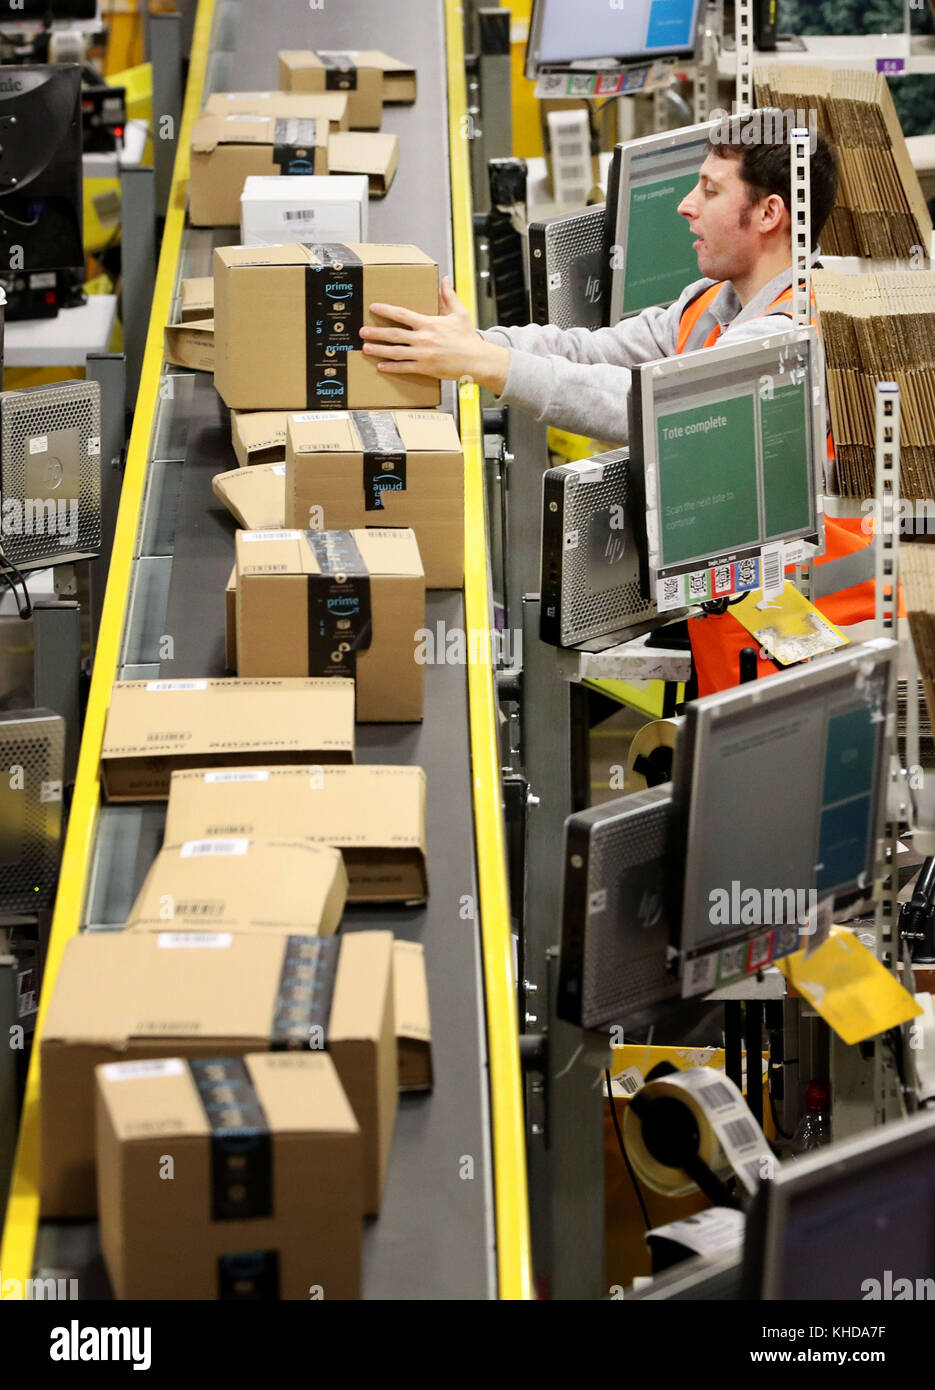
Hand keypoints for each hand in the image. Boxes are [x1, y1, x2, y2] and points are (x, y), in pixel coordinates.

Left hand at [360, 275, 509, 394]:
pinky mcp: (425, 368)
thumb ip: (449, 296)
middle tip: (362, 331)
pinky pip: (404, 368)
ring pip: (395, 351)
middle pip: (394, 334)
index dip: (386, 310)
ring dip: (379, 350)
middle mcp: (423, 339)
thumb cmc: (468, 338)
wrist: (476, 360)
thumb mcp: (459, 314)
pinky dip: (391, 367)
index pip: (402, 314)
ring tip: (365, 347)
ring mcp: (423, 355)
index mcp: (429, 323)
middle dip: (376, 332)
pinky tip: (381, 366)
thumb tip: (444, 279)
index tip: (373, 307)